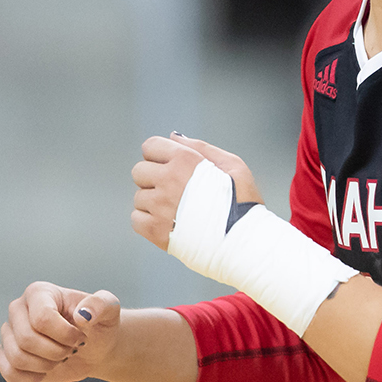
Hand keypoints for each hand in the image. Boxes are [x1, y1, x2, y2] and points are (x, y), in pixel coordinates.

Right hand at [0, 283, 120, 381]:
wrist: (95, 347)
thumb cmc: (100, 324)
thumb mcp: (109, 309)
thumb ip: (101, 304)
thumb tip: (82, 316)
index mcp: (39, 293)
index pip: (41, 319)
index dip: (65, 335)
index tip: (81, 337)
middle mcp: (18, 309)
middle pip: (26, 339)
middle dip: (56, 351)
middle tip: (71, 349)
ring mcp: (10, 333)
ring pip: (17, 357)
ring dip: (46, 365)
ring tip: (60, 357)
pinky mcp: (8, 355)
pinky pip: (9, 373)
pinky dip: (31, 378)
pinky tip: (47, 371)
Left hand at [130, 133, 263, 250]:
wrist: (245, 243)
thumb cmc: (243, 203)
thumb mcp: (233, 165)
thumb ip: (201, 147)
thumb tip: (174, 138)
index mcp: (185, 161)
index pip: (150, 146)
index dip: (160, 155)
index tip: (172, 167)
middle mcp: (168, 180)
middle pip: (139, 171)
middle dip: (154, 177)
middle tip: (175, 190)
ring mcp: (160, 206)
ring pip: (139, 197)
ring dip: (153, 202)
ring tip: (177, 210)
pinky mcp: (155, 231)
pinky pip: (136, 220)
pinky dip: (148, 221)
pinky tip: (168, 223)